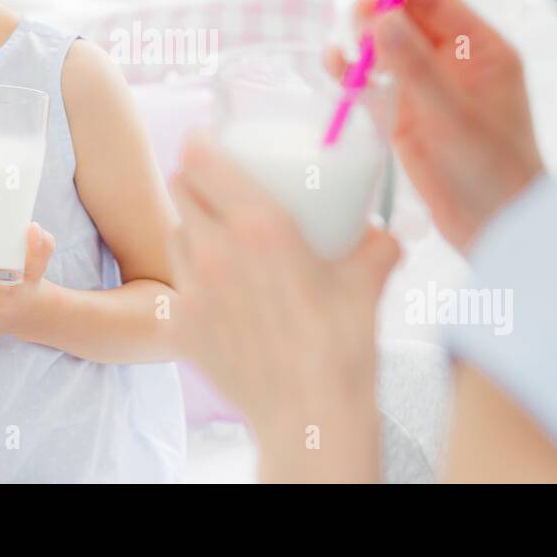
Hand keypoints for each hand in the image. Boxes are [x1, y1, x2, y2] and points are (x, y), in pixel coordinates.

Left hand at [167, 130, 399, 453]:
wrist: (311, 416)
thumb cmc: (343, 348)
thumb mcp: (367, 282)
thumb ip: (376, 245)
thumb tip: (382, 233)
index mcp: (260, 226)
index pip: (201, 160)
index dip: (198, 143)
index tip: (205, 140)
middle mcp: (216, 251)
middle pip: (179, 190)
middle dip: (194, 181)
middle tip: (215, 188)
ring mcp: (193, 290)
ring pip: (174, 236)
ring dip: (191, 229)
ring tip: (219, 241)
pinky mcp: (180, 326)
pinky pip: (177, 286)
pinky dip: (193, 281)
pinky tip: (220, 295)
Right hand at [327, 0, 543, 252]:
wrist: (496, 229)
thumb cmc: (492, 171)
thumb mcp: (452, 114)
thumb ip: (414, 65)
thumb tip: (379, 15)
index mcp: (481, 50)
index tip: (367, 6)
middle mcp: (454, 63)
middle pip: (406, 19)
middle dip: (375, 19)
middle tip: (354, 33)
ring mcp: (427, 90)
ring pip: (386, 51)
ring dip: (361, 47)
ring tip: (345, 58)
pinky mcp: (405, 117)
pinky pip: (374, 85)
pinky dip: (354, 76)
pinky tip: (336, 69)